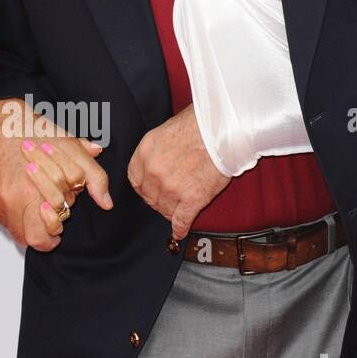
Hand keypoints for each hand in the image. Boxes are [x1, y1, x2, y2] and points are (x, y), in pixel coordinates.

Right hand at [0, 98, 112, 250]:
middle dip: (44, 230)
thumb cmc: (30, 130)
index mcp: (30, 192)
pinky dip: (12, 209)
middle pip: (31, 239)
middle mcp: (8, 201)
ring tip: (36, 201)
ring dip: (28, 221)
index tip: (59, 223)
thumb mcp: (70, 148)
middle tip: (51, 216)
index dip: (56, 231)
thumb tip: (106, 202)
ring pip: (14, 229)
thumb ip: (93, 176)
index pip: (46, 234)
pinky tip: (19, 191)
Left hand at [127, 102, 230, 239]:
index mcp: (145, 153)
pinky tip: (180, 232)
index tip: (149, 190)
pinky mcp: (192, 199)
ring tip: (178, 209)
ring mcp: (172, 187)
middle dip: (158, 199)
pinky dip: (181, 229)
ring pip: (164, 210)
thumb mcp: (165, 132)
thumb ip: (156, 152)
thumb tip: (157, 163)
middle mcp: (154, 171)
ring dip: (171, 211)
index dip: (144, 187)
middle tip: (168, 198)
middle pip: (149, 197)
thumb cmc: (198, 124)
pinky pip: (181, 221)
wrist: (221, 128)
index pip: (135, 179)